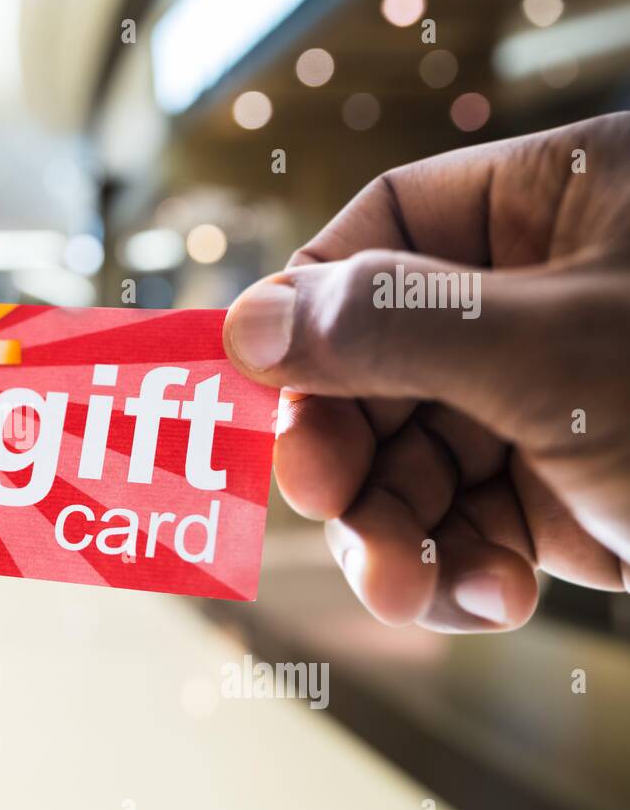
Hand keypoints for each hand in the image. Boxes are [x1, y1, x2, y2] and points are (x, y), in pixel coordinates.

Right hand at [223, 112, 629, 631]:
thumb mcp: (560, 353)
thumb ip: (393, 329)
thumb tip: (247, 320)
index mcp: (551, 210)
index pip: (380, 238)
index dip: (305, 313)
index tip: (255, 389)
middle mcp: (536, 301)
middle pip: (375, 366)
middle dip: (350, 455)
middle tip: (327, 510)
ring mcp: (545, 401)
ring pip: (411, 461)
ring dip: (394, 535)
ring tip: (409, 592)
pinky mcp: (563, 493)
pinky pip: (466, 524)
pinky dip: (460, 570)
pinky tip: (490, 599)